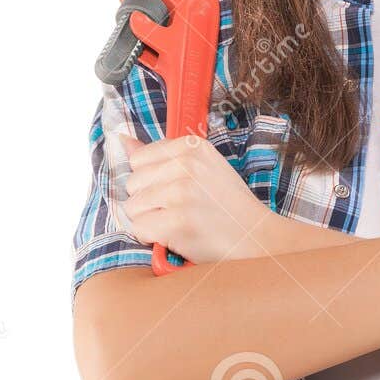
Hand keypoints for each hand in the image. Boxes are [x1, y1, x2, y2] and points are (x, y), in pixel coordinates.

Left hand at [114, 132, 280, 263]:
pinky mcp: (177, 221)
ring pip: (132, 207)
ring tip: (179, 223)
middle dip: (149, 201)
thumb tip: (122, 140)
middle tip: (180, 210)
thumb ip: (161, 155)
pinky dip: (153, 238)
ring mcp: (182, 192)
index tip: (176, 190)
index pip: (139, 159)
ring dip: (150, 221)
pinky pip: (139, 229)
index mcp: (192, 146)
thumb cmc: (228, 206)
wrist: (257, 238)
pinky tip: (176, 236)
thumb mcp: (202, 168)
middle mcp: (186, 164)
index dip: (152, 180)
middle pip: (132, 183)